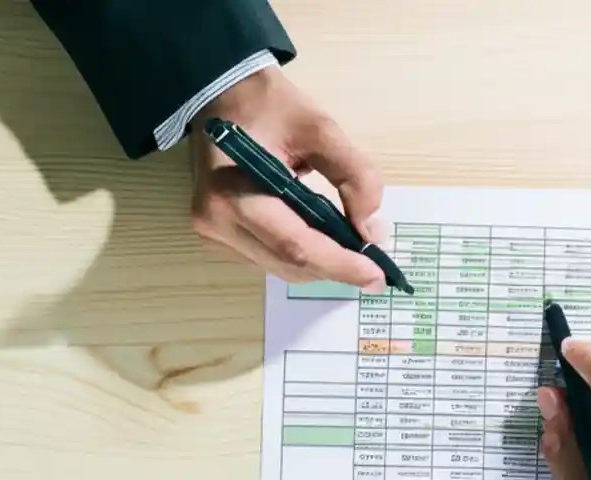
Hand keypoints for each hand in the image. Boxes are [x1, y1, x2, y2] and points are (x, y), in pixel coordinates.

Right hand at [189, 67, 387, 289]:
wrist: (221, 93)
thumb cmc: (269, 106)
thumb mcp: (321, 128)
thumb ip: (354, 175)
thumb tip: (371, 229)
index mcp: (234, 194)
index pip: (296, 245)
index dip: (339, 265)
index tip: (377, 275)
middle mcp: (216, 222)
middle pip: (288, 264)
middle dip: (335, 268)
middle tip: (375, 266)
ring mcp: (213, 232)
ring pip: (278, 267)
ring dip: (319, 265)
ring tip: (354, 253)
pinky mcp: (217, 235)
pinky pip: (267, 257)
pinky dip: (300, 256)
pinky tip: (324, 242)